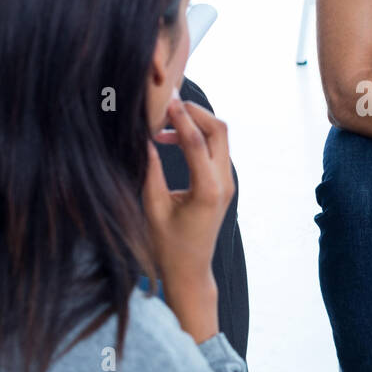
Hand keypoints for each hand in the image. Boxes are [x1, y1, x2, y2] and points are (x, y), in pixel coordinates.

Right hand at [143, 94, 235, 341]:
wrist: (190, 271)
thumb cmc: (167, 246)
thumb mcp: (153, 208)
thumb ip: (150, 171)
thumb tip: (143, 137)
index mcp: (207, 190)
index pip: (197, 142)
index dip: (181, 117)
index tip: (165, 100)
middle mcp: (224, 183)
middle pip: (219, 131)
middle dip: (195, 112)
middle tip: (167, 103)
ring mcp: (228, 183)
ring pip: (220, 138)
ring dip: (197, 123)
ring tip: (165, 121)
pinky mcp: (224, 183)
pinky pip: (216, 150)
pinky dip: (198, 137)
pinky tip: (171, 139)